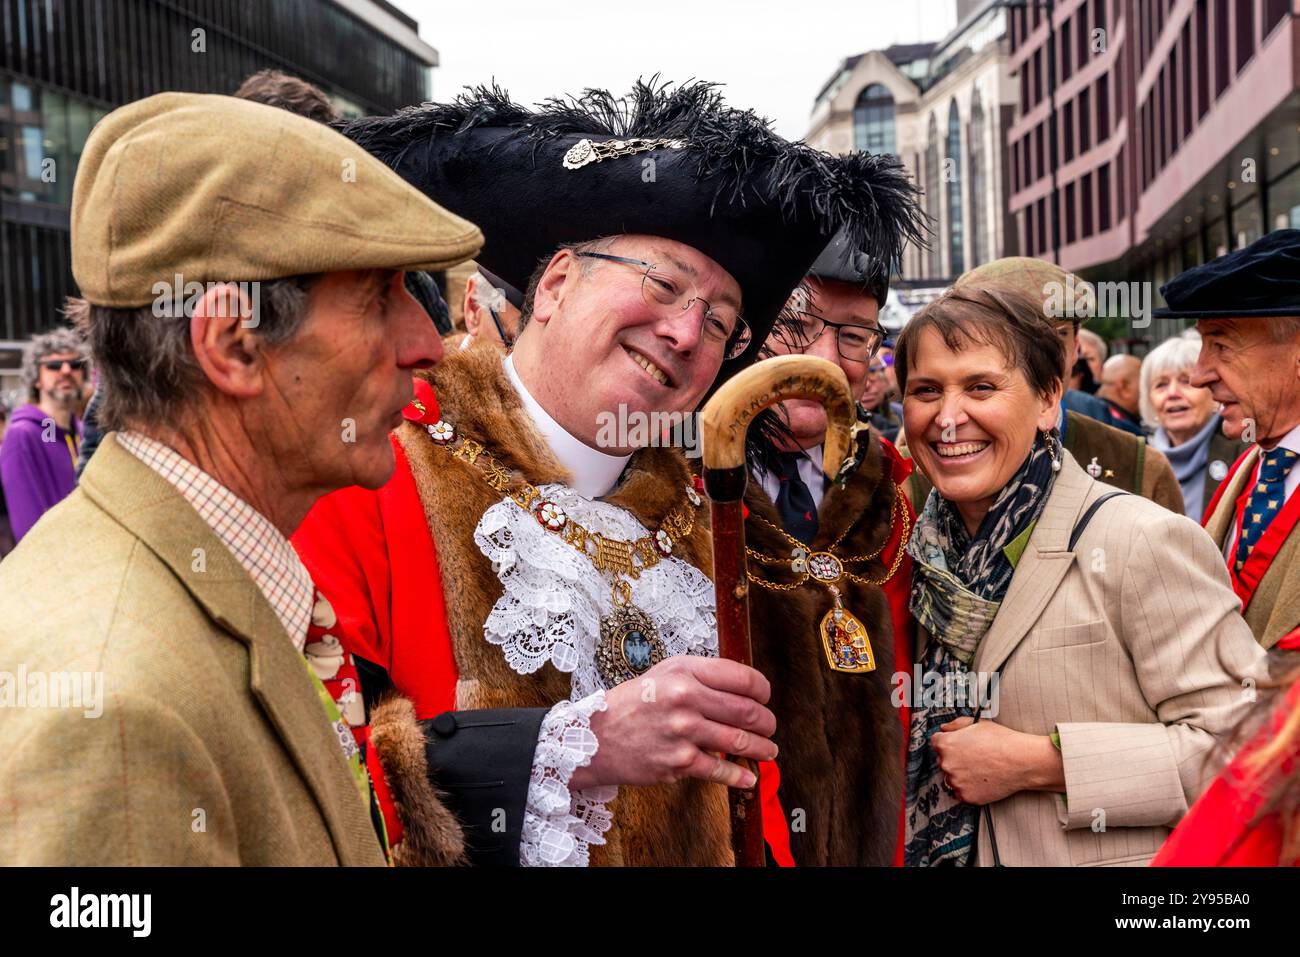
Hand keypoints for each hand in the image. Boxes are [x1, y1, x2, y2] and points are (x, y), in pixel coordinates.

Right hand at [570, 656, 776, 790]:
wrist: (597, 736)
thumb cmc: (635, 701)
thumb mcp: (665, 672)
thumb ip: (703, 675)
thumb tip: (744, 688)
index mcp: (685, 672)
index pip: (743, 678)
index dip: (762, 690)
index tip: (765, 698)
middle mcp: (686, 699)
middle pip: (747, 711)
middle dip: (767, 722)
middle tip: (770, 726)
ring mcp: (683, 732)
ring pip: (739, 742)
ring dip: (761, 748)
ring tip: (768, 750)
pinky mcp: (678, 762)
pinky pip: (719, 771)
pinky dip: (740, 776)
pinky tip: (749, 778)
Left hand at [931, 717, 1061, 805]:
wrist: (1021, 761)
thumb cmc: (1002, 741)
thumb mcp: (978, 724)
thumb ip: (956, 725)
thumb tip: (944, 728)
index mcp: (946, 744)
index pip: (937, 743)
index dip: (950, 742)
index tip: (961, 746)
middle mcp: (947, 763)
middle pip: (943, 761)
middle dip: (955, 759)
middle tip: (975, 758)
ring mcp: (956, 781)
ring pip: (952, 778)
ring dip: (960, 776)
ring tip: (980, 770)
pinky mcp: (966, 796)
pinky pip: (961, 793)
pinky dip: (969, 789)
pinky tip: (982, 780)